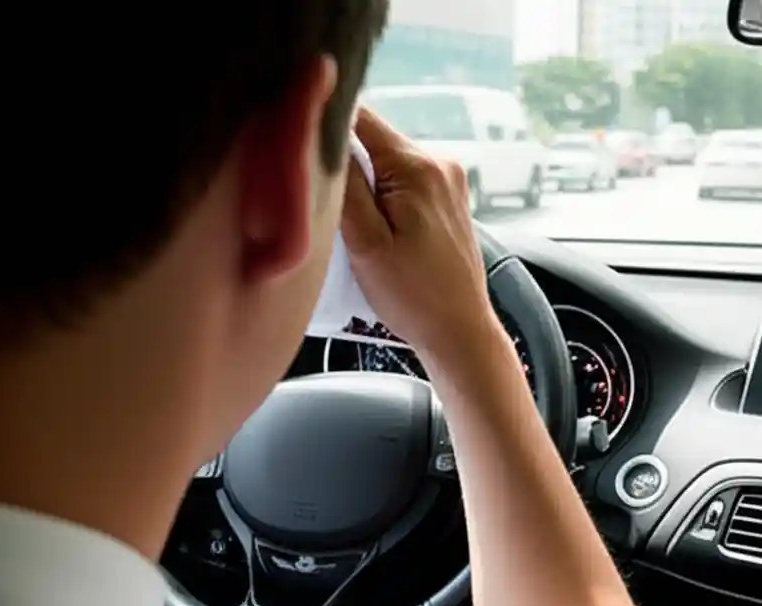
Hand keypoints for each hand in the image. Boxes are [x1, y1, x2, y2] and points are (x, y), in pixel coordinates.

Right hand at [341, 107, 503, 366]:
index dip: (325, 127)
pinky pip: (403, 180)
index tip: (301, 149)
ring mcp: (447, 180)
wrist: (459, 332)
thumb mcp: (366, 242)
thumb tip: (323, 137)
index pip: (360, 117)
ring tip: (353, 222)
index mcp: (418, 167)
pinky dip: (384, 196)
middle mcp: (439, 163)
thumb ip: (346, 185)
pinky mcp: (448, 198)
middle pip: (372, 139)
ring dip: (364, 182)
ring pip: (386, 161)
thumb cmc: (413, 296)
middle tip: (324, 200)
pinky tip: (378, 229)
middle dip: (345, 161)